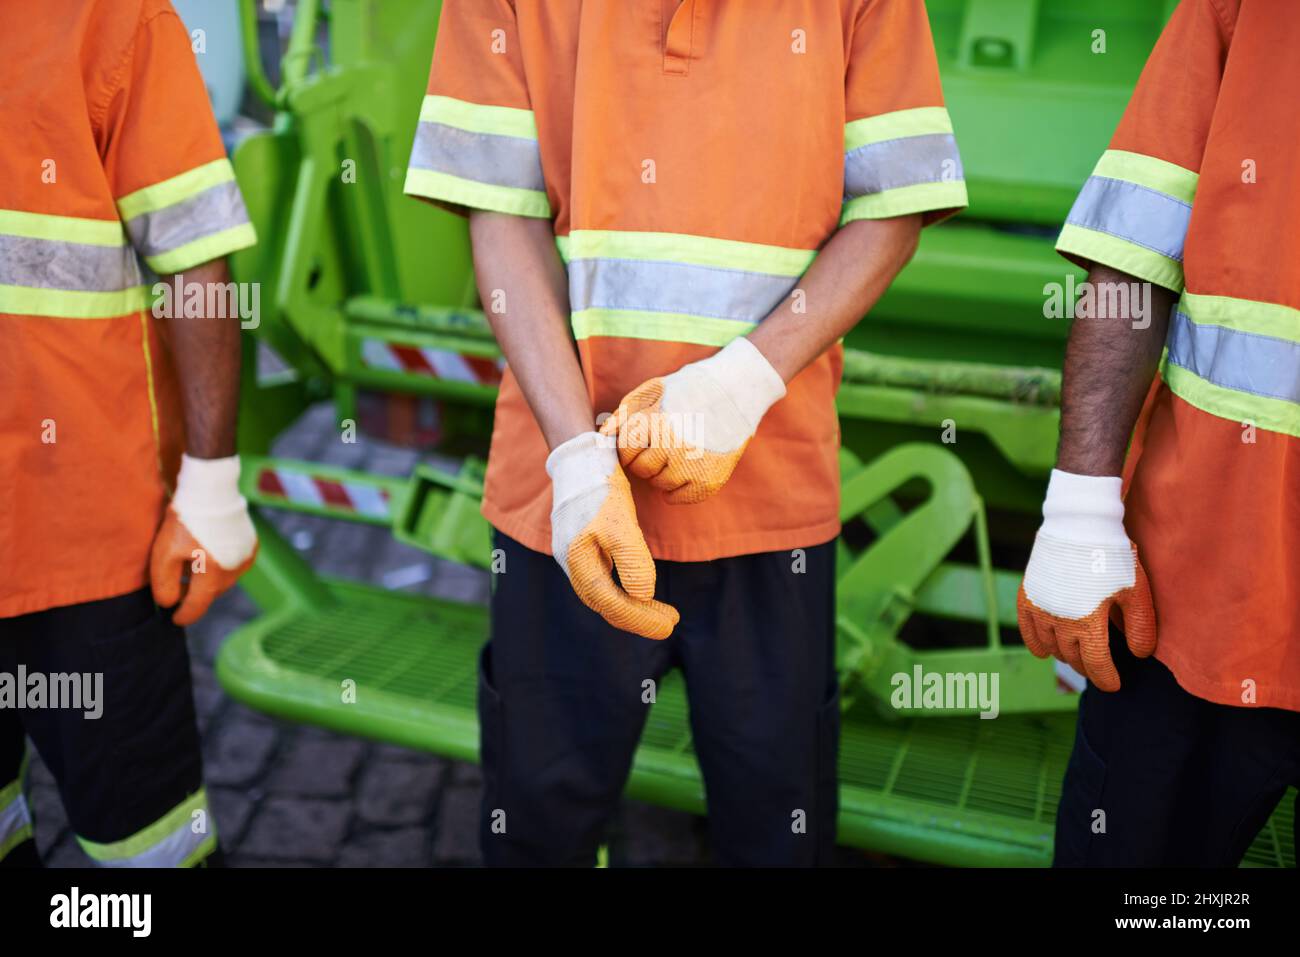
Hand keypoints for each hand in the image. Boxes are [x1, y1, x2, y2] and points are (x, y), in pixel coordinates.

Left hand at [151, 454, 258, 625]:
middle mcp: (234, 572)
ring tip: (192, 562)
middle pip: (210, 594)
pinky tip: (209, 550)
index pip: (196, 608)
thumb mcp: (164, 553)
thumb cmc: (184, 520)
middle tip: (177, 583)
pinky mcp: (251, 547)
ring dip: (208, 578)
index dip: (183, 616)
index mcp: (213, 576)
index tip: (173, 618)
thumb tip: (170, 603)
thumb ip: (164, 584)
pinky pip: (234, 565)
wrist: (211, 489)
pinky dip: (221, 564)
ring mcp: (246, 560)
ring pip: (223, 580)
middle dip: (194, 593)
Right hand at [548, 432, 678, 638]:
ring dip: (633, 605)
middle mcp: (572, 563)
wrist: (580, 456)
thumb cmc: (598, 487)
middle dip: (639, 617)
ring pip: (604, 593)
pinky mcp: (584, 544)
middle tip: (671, 623)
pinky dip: (624, 590)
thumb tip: (643, 595)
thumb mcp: (619, 520)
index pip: (610, 602)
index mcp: (577, 561)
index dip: (640, 618)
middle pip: (606, 603)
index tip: (670, 624)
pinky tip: (640, 590)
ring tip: (661, 613)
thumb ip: (631, 558)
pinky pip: (604, 579)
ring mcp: (576, 554)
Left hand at [598, 337, 785, 503]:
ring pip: (659, 484)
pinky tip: (686, 470)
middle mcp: (671, 446)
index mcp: (654, 422)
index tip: (640, 443)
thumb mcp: (651, 391)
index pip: (625, 452)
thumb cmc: (687, 391)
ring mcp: (691, 465)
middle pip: (641, 470)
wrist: (736, 392)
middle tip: (661, 448)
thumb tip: (602, 438)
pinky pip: (677, 498)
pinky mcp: (708, 480)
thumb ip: (623, 414)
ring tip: (676, 455)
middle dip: (645, 461)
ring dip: (661, 474)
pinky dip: (677, 490)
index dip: (629, 449)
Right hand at [1016, 470, 1155, 691]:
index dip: (1106, 679)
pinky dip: (1035, 643)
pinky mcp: (1028, 596)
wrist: (1078, 525)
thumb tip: (1138, 655)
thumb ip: (1139, 627)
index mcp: (1088, 623)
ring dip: (1065, 655)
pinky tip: (1043, 651)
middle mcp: (1060, 621)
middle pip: (1073, 657)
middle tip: (1099, 668)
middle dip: (1088, 667)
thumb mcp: (1135, 591)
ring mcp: (1040, 609)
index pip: (1096, 665)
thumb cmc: (1112, 557)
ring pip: (1051, 646)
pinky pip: (1027, 631)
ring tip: (1077, 656)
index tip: (1115, 685)